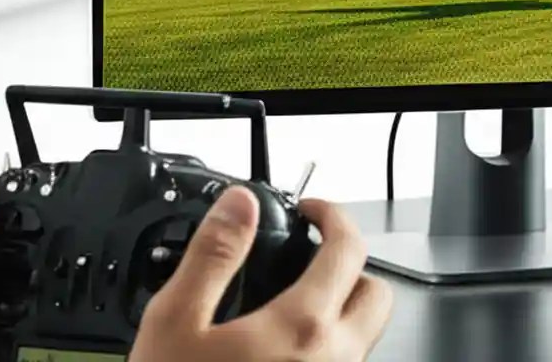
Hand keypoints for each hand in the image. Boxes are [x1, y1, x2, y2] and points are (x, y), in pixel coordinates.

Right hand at [129, 187, 392, 361]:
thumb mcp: (175, 323)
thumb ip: (214, 255)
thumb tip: (240, 205)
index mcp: (304, 326)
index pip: (349, 247)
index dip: (333, 215)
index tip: (312, 211)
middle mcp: (335, 359)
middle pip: (376, 294)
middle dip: (351, 268)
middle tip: (310, 260)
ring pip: (363, 338)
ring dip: (339, 313)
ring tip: (287, 309)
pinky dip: (325, 351)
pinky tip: (280, 356)